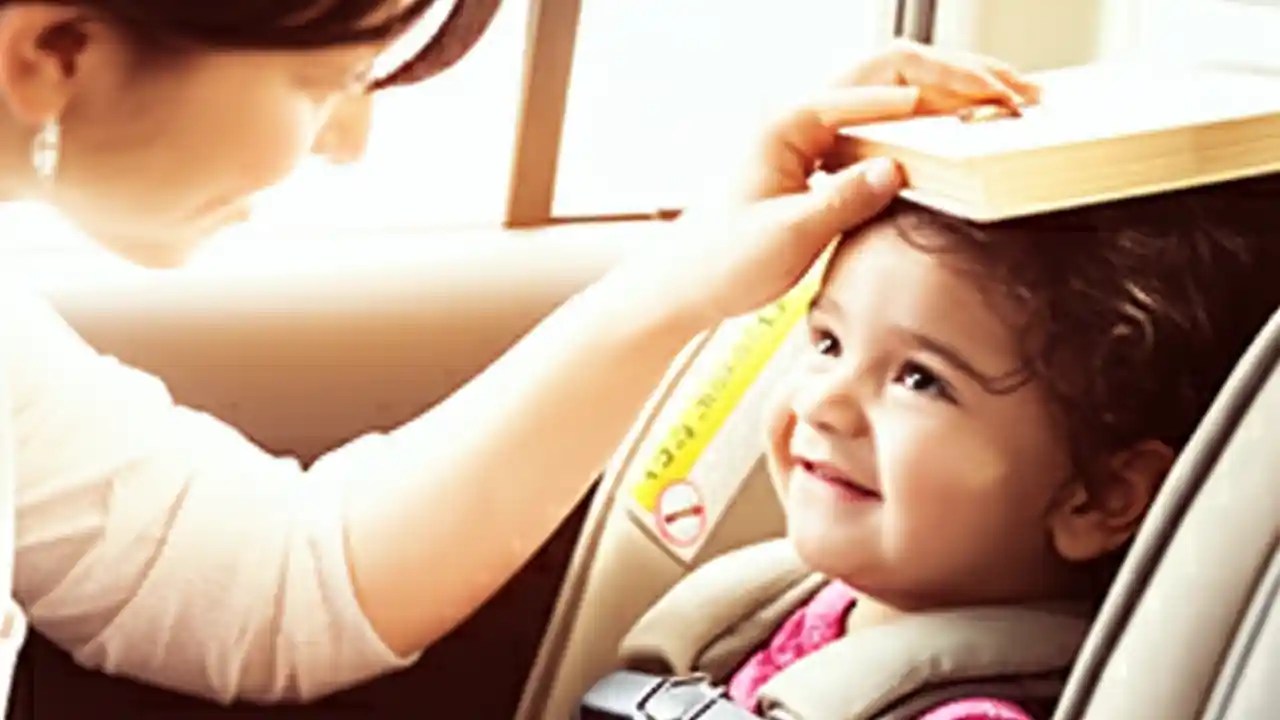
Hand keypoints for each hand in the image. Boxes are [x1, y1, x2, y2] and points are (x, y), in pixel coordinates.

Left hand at [641, 40, 1037, 326]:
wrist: (684, 286)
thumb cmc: (719, 262)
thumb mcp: (787, 236)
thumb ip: (842, 200)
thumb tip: (894, 168)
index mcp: (789, 121)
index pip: (883, 84)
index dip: (946, 89)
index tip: (994, 101)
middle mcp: (800, 118)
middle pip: (892, 73)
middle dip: (958, 75)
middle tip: (1016, 89)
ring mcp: (810, 136)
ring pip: (890, 95)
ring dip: (946, 95)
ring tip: (1002, 101)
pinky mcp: (819, 160)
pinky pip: (879, 129)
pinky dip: (923, 127)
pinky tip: (957, 137)